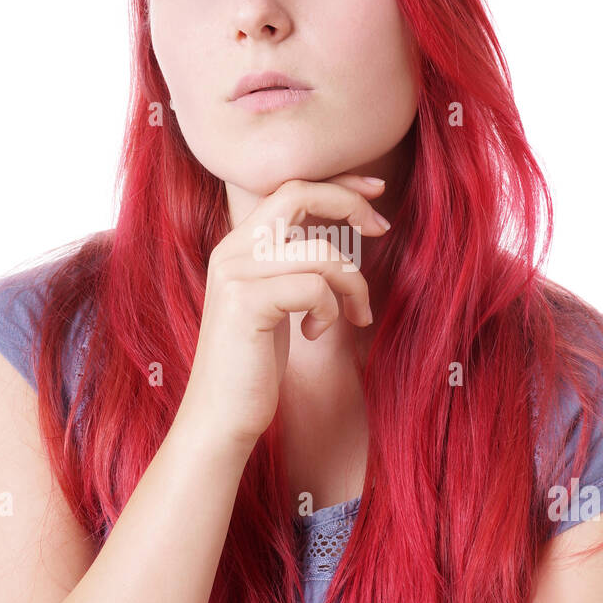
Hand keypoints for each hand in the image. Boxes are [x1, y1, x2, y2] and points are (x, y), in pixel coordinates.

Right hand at [176, 174, 389, 451]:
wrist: (220, 417)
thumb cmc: (255, 363)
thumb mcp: (278, 301)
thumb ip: (296, 263)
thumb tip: (342, 232)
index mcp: (238, 245)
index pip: (291, 189)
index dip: (338, 186)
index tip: (375, 192)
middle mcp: (231, 250)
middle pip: (299, 195)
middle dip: (349, 205)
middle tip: (382, 228)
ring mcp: (234, 274)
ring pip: (322, 253)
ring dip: (354, 285)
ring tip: (354, 315)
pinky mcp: (245, 303)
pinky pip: (314, 287)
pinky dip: (330, 311)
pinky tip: (315, 334)